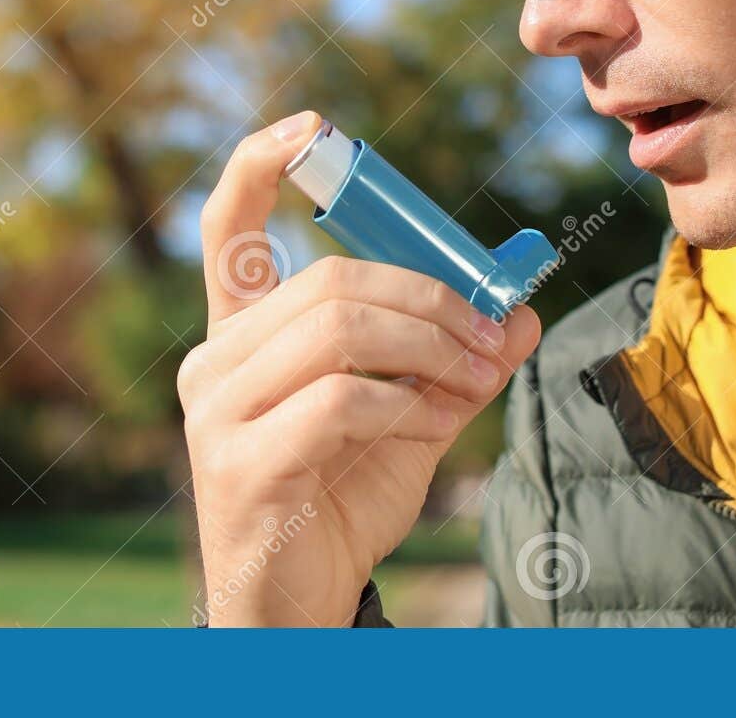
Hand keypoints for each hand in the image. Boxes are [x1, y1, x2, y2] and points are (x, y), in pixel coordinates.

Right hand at [183, 111, 540, 626]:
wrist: (300, 608)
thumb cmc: (342, 499)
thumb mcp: (410, 417)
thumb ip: (452, 361)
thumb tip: (521, 312)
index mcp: (243, 336)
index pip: (230, 229)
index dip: (261, 166)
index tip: (314, 126)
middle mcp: (215, 362)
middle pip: (329, 279)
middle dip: (430, 299)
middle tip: (493, 335)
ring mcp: (218, 412)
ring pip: (338, 328)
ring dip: (430, 348)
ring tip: (475, 381)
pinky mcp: (241, 462)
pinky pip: (342, 400)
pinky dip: (408, 406)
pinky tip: (432, 428)